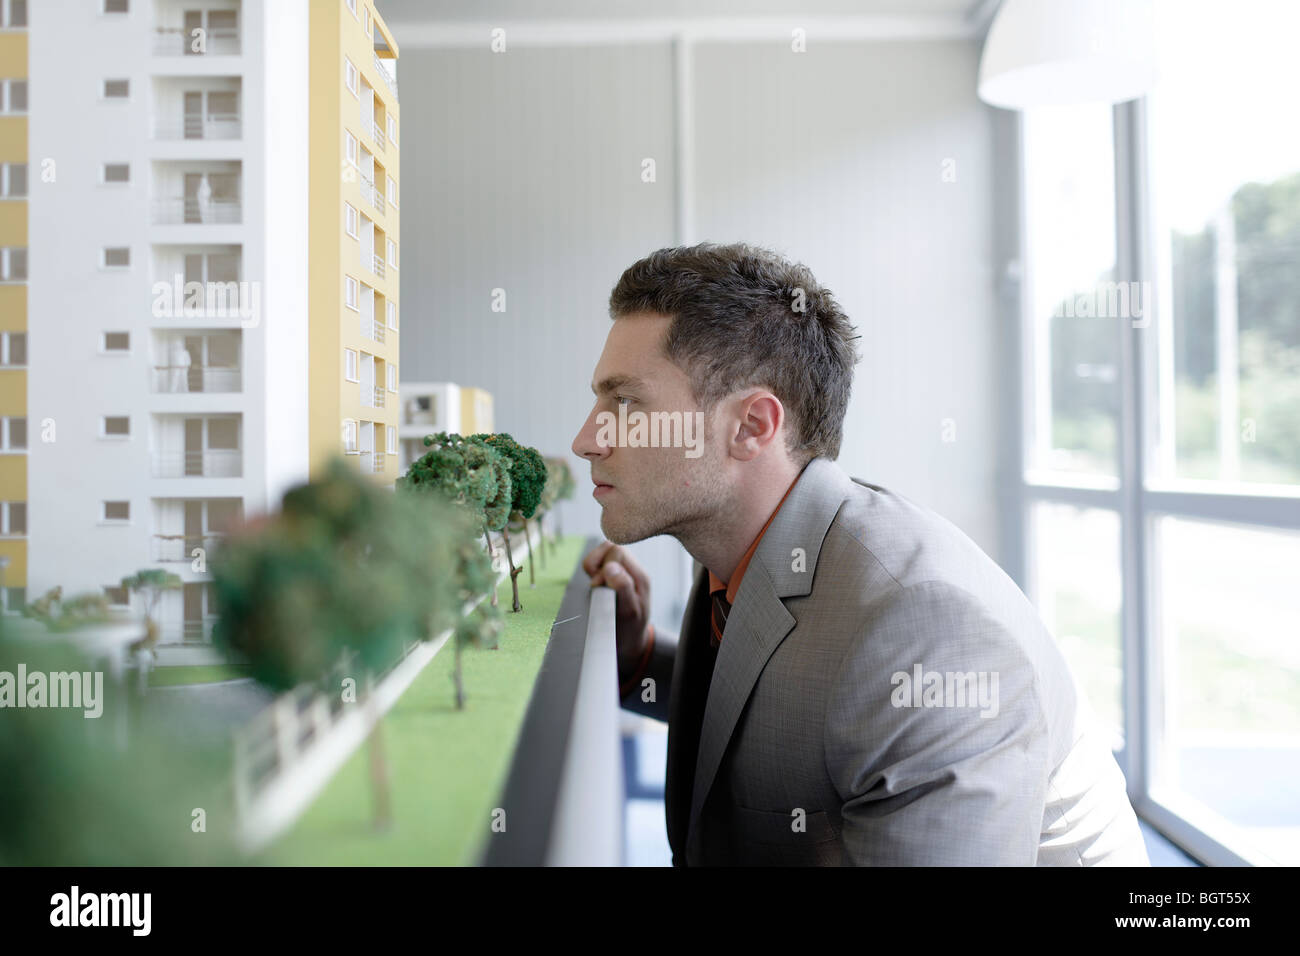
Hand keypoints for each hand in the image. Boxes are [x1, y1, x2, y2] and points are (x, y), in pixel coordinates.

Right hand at [581, 541, 651, 679]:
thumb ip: (622, 587)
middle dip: (597, 566)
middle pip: (609, 547)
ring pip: (602, 550)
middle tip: (598, 589)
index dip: (603, 567)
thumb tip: (610, 566)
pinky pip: (597, 560)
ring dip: (593, 566)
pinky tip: (596, 586)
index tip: (600, 588)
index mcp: (639, 575)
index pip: (618, 551)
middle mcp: (632, 569)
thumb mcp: (629, 612)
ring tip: (597, 587)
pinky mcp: (610, 575)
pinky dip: (591, 570)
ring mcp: (621, 571)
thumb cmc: (629, 629)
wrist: (628, 643)